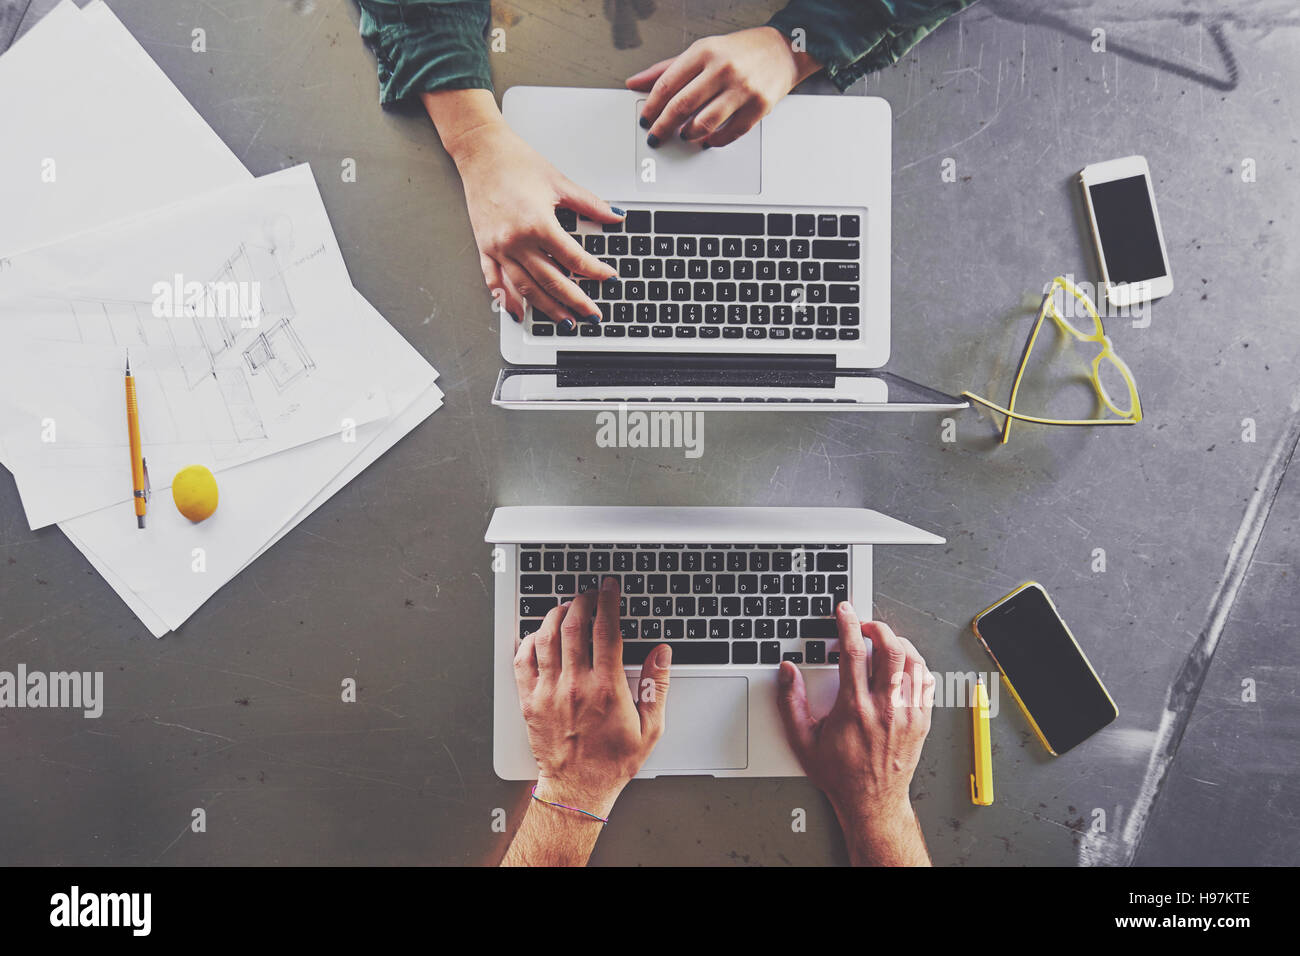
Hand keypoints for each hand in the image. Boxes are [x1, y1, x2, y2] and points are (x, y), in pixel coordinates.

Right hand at [423, 89, 620, 328]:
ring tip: (564, 321)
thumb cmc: (517, 163)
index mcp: (538, 224)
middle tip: (592, 315)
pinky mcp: (484, 247)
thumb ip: (590, 204)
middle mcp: (516, 241)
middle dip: (575, 301)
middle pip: (551, 281)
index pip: (574, 259)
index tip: (608, 279)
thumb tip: (615, 216)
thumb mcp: (559, 183)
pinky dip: (505, 298)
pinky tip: (517, 312)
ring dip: (546, 308)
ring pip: (525, 288)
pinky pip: (494, 279)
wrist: (481, 152)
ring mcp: (498, 247)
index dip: (595, 272)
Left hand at [514, 577, 671, 816]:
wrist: (578, 790)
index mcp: (606, 687)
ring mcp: (549, 691)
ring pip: (546, 637)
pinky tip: (538, 635)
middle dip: (582, 601)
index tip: (609, 588)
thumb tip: (662, 654)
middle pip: (573, 625)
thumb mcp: (650, 728)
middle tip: (589, 594)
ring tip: (565, 607)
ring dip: (555, 614)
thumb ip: (657, 686)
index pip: (606, 630)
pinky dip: (529, 640)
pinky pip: (522, 660)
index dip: (608, 601)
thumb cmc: (612, 762)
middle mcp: (575, 685)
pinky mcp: (530, 701)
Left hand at [627, 27, 821, 147]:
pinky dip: (714, 141)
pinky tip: (707, 139)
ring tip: (684, 135)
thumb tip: (636, 83)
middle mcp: (722, 69)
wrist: (782, 50)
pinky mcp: (758, 107)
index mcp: (704, 52)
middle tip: (656, 136)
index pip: (667, 84)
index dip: (651, 107)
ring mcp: (742, 89)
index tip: (645, 119)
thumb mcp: (701, 51)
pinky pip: (729, 134)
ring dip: (688, 135)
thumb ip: (667, 69)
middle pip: (681, 106)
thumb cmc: (739, 52)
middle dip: (663, 127)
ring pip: (704, 124)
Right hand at [777, 603, 933, 865]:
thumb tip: (787, 671)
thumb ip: (790, 702)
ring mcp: (908, 714)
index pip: (854, 653)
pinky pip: (926, 682)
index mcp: (855, 708)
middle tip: (866, 624)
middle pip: (891, 650)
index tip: (844, 610)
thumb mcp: (803, 740)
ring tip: (884, 641)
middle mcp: (885, 708)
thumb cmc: (839, 774)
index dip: (848, 624)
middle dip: (878, 627)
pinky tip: (903, 663)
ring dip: (898, 643)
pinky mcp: (922, 721)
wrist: (871, 802)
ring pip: (913, 662)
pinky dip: (915, 664)